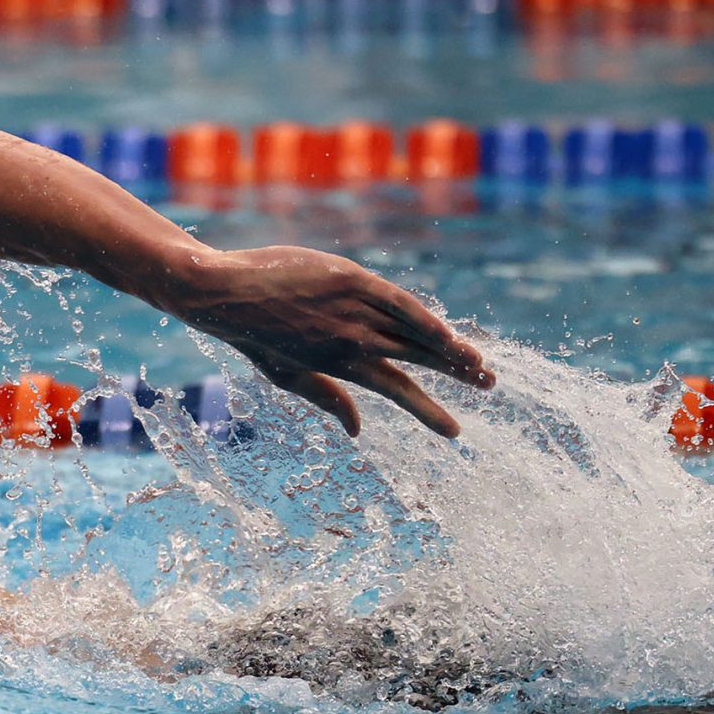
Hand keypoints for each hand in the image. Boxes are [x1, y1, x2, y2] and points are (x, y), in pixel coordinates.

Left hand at [169, 245, 494, 437]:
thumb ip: (327, 398)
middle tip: (490, 386)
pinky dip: (424, 317)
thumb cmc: (253, 334)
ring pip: (411, 332)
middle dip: (454, 375)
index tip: (456, 432)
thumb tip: (357, 431)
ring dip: (449, 349)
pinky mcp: (349, 280)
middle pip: (414, 360)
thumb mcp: (287, 374)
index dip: (427, 412)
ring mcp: (351, 310)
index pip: (395, 392)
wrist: (223, 294)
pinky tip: (446, 332)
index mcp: (338, 365)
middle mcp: (350, 342)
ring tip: (480, 365)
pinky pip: (397, 301)